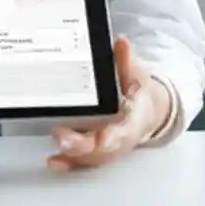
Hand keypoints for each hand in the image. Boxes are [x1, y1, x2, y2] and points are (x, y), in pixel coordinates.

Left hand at [47, 36, 171, 170]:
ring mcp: (110, 146)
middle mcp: (123, 136)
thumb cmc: (139, 93)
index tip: (103, 139)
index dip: (114, 137)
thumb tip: (121, 42)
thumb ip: (127, 60)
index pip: (126, 129)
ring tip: (57, 152)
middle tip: (63, 139)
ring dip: (74, 157)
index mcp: (136, 118)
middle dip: (84, 147)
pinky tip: (55, 162)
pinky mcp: (98, 151)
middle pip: (105, 148)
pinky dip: (70, 163)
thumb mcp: (137, 73)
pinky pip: (85, 161)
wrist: (149, 111)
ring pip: (94, 157)